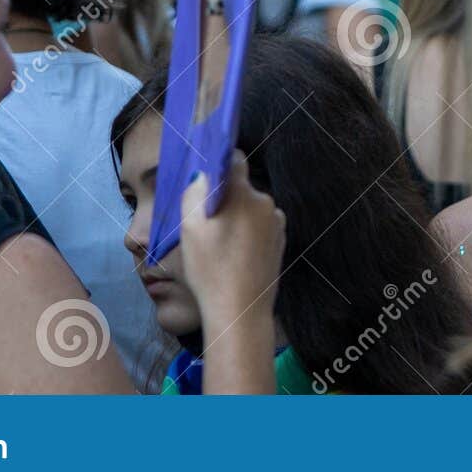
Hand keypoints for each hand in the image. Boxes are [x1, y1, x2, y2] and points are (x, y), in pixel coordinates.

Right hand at [180, 154, 285, 324]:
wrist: (240, 311)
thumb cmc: (210, 269)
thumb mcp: (190, 229)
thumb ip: (195, 193)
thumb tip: (203, 174)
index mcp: (244, 193)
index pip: (234, 160)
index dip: (218, 166)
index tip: (206, 182)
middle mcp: (265, 201)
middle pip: (242, 187)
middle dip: (226, 198)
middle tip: (207, 224)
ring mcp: (277, 222)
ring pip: (251, 208)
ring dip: (238, 216)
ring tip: (221, 245)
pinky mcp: (282, 240)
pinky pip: (261, 225)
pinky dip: (249, 232)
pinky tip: (236, 254)